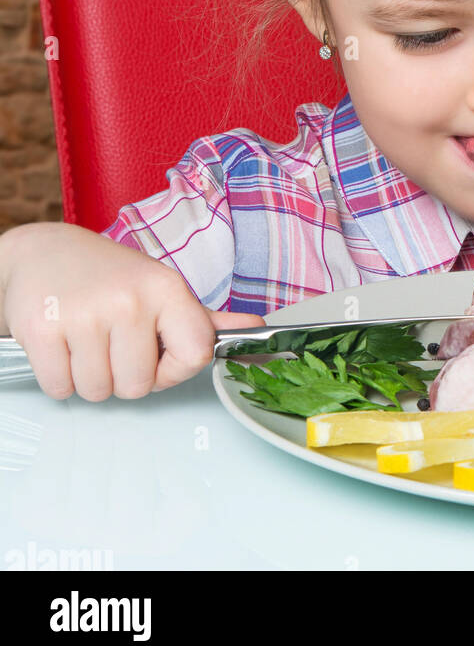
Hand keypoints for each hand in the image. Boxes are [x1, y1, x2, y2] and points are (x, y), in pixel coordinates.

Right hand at [0, 221, 264, 400]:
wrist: (43, 253)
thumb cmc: (109, 277)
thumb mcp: (161, 289)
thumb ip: (205, 319)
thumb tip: (258, 327)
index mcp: (166, 288)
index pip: (196, 356)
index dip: (174, 369)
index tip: (157, 354)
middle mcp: (130, 299)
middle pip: (139, 387)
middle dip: (123, 375)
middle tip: (110, 341)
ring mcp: (85, 314)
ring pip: (98, 392)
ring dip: (89, 377)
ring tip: (85, 339)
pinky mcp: (43, 329)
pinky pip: (60, 388)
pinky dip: (58, 376)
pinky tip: (62, 343)